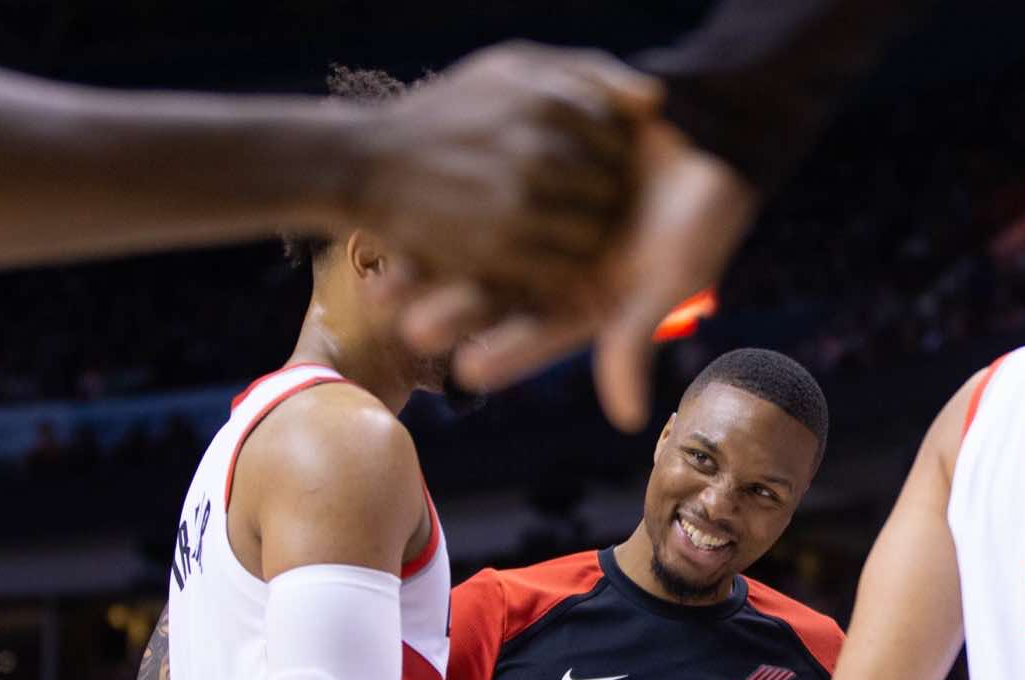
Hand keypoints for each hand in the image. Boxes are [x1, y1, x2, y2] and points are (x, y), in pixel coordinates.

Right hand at [356, 42, 660, 307]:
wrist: (368, 163)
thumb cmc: (448, 112)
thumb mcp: (510, 68)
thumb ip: (588, 74)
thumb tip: (656, 101)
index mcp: (546, 99)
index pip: (620, 137)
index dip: (609, 153)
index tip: (586, 158)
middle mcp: (538, 149)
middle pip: (613, 188)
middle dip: (602, 197)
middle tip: (574, 200)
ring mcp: (520, 204)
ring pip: (595, 232)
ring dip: (584, 235)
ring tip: (555, 225)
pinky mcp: (501, 252)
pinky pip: (564, 266)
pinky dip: (560, 264)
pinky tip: (537, 249)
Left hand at [435, 119, 758, 431]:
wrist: (708, 129)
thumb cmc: (704, 212)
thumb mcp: (671, 276)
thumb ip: (634, 338)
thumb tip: (625, 418)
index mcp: (584, 303)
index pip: (538, 336)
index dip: (507, 352)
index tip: (470, 369)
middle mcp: (551, 272)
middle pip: (494, 299)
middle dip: (451, 313)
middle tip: (410, 325)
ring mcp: (534, 226)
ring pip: (474, 251)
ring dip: (432, 265)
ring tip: (387, 274)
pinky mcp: (523, 177)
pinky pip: (479, 192)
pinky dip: (446, 200)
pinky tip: (406, 205)